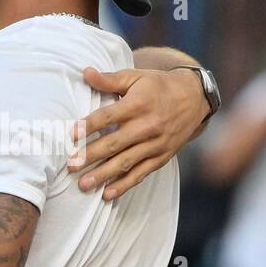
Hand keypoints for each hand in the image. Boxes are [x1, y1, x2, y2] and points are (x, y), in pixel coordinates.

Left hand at [70, 66, 206, 200]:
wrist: (195, 98)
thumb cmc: (159, 86)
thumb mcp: (136, 76)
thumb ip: (110, 79)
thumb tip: (85, 72)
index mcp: (138, 104)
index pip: (108, 116)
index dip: (89, 126)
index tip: (72, 136)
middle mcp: (147, 126)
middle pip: (114, 143)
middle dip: (91, 156)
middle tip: (70, 166)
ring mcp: (155, 144)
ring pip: (125, 162)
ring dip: (103, 175)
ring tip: (83, 184)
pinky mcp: (162, 157)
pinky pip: (141, 173)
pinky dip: (124, 185)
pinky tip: (107, 194)